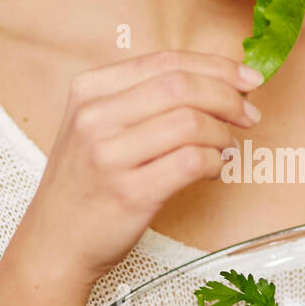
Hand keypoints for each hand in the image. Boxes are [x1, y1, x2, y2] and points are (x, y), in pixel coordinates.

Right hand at [13, 49, 263, 288]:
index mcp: (89, 90)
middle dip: (229, 97)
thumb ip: (143, 101)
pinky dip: (215, 162)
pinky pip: (192, 162)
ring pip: (191, 122)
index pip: (166, 61)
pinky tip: (214, 169)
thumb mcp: (97, 128)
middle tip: (250, 114)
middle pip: (182, 86)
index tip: (248, 78)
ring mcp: (109, 155)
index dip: (216, 67)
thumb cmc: (87, 185)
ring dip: (223, 134)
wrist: (54, 244)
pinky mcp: (129, 192)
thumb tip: (218, 83)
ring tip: (228, 148)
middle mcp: (95, 117)